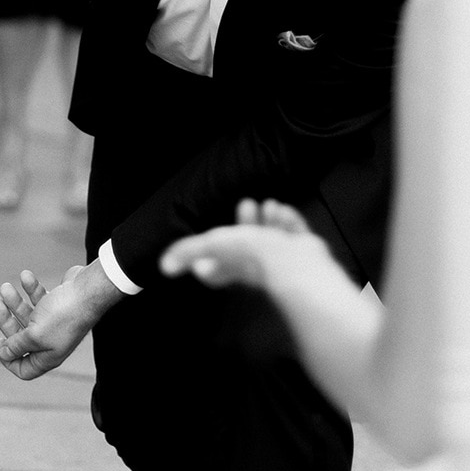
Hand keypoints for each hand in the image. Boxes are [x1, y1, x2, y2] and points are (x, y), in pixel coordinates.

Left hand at [0, 262, 121, 380]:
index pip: (23, 369)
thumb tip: (5, 354)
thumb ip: (17, 346)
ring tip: (5, 287)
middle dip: (5, 320)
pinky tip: (26, 277)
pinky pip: (38, 299)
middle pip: (20, 338)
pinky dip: (30, 289)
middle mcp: (50, 342)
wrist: (89, 289)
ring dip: (14, 301)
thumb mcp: (34, 335)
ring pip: (27, 316)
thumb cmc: (64, 315)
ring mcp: (54, 323)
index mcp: (47, 356)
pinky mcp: (57, 305)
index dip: (8, 359)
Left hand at [159, 199, 331, 289]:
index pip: (220, 265)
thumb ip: (189, 252)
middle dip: (247, 223)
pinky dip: (290, 221)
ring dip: (269, 220)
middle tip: (247, 204)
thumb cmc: (252, 254)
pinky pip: (296, 234)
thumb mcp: (214, 246)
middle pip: (250, 244)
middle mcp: (259, 265)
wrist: (296, 263)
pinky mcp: (305, 253)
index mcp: (236, 265)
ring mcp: (284, 259)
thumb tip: (164, 266)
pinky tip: (284, 211)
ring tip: (269, 205)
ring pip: (275, 238)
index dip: (215, 253)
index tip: (211, 234)